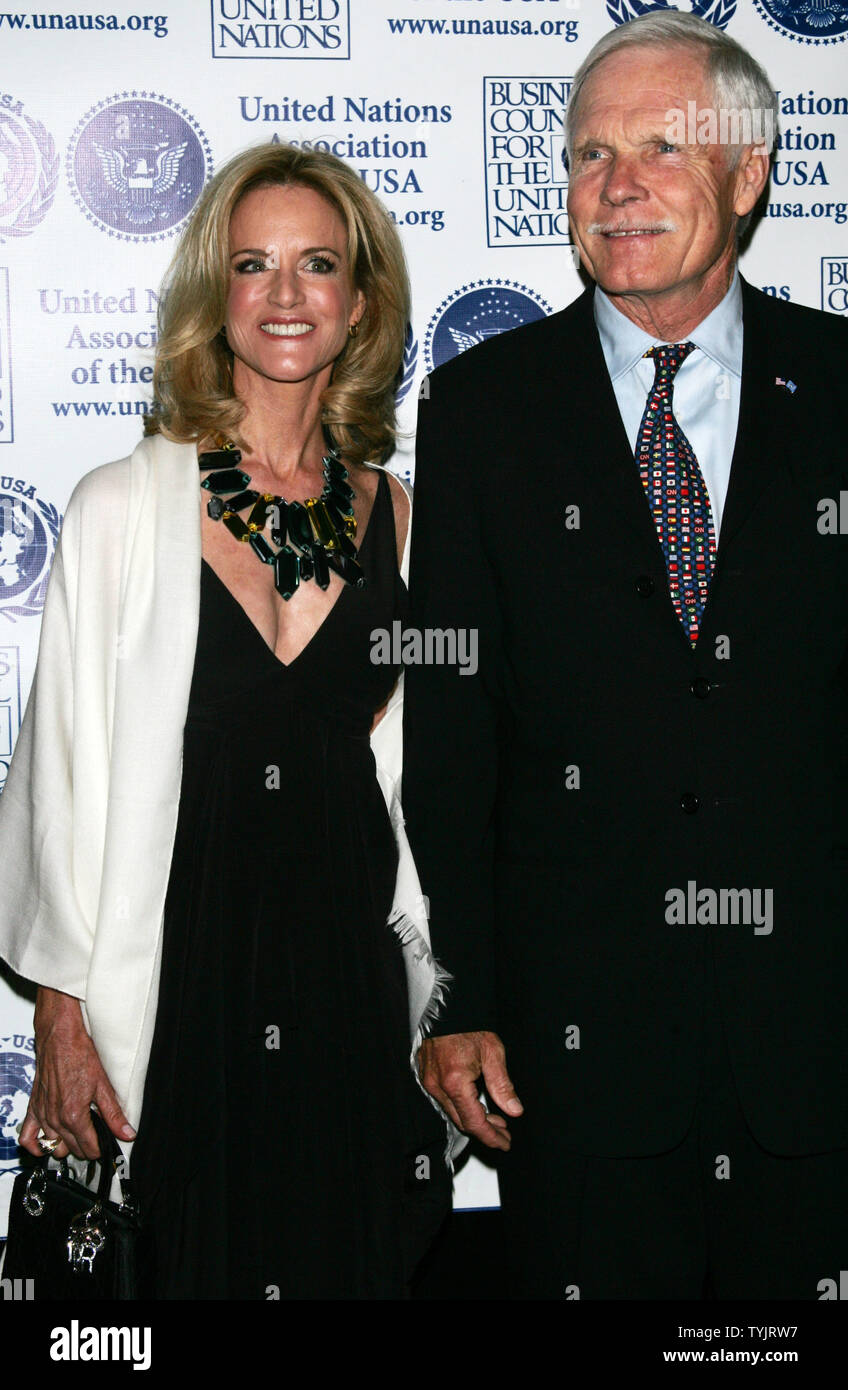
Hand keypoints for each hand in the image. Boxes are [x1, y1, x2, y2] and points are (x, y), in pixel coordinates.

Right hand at [19, 986, 135, 1161]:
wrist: (60, 1038)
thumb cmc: (80, 1055)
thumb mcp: (103, 1085)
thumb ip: (114, 1114)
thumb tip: (127, 1133)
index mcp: (74, 1115)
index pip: (89, 1148)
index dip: (101, 1149)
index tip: (107, 1144)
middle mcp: (55, 1118)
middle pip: (72, 1150)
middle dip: (86, 1147)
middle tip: (97, 1136)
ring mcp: (42, 1115)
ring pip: (53, 1147)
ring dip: (66, 1146)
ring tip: (78, 1135)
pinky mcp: (33, 1108)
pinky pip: (27, 1137)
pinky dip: (36, 1145)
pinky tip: (48, 1143)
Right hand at [417, 1031, 522, 1150]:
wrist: (449, 1006)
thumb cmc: (469, 1023)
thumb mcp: (493, 1053)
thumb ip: (503, 1085)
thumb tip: (514, 1110)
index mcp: (455, 1082)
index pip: (474, 1122)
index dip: (491, 1136)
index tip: (505, 1142)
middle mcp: (437, 1085)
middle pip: (462, 1121)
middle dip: (484, 1130)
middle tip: (503, 1132)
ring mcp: (428, 1081)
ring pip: (452, 1112)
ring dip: (473, 1118)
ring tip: (494, 1119)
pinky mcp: (426, 1075)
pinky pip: (443, 1100)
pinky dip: (461, 1106)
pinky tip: (475, 1103)